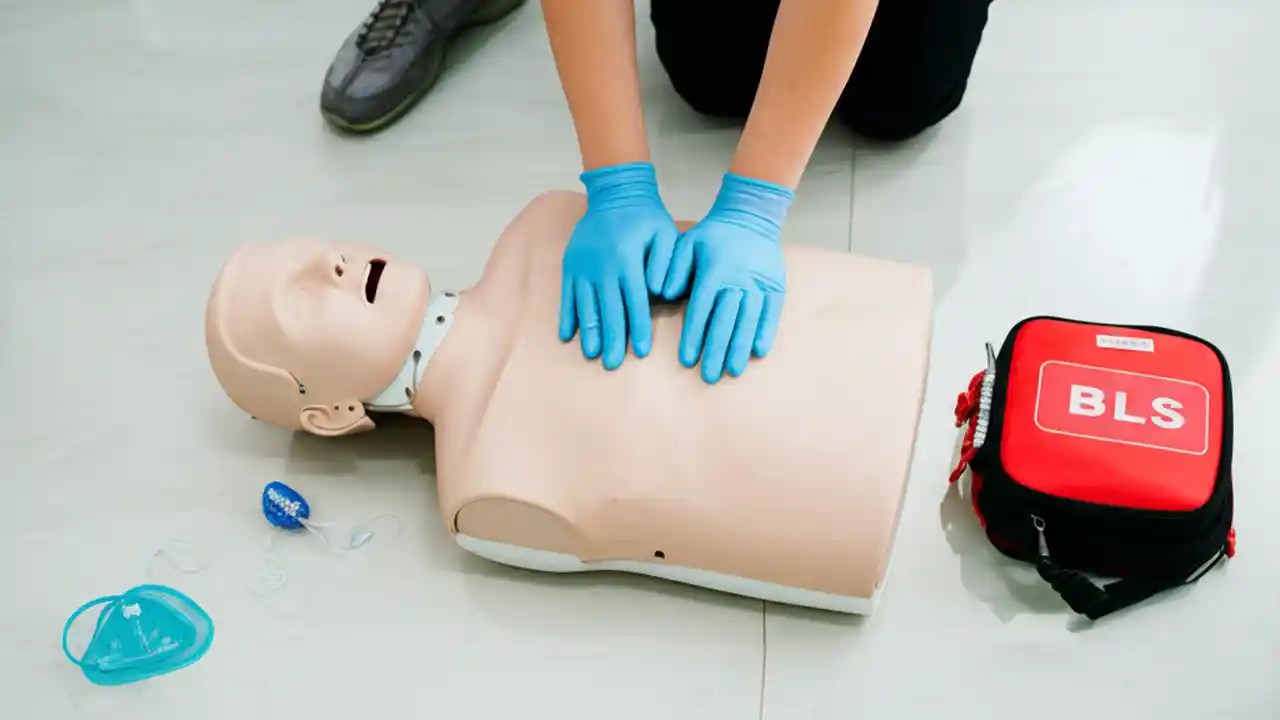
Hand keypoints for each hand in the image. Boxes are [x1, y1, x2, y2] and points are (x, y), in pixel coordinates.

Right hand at [559, 162, 678, 369]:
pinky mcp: (571, 264)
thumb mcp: (665, 234)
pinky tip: (566, 335)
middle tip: (612, 364)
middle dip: (611, 339)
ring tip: (591, 355)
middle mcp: (602, 265)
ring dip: (588, 332)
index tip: (641, 351)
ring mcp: (583, 266)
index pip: (635, 301)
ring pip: (586, 305)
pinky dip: (567, 315)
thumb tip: (663, 292)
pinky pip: (567, 294)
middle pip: (608, 309)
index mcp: (627, 260)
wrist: (615, 193)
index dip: (638, 327)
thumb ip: (665, 263)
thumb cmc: (646, 218)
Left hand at [661, 173, 793, 382]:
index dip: (694, 336)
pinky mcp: (776, 286)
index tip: (687, 360)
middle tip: (709, 376)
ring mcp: (759, 283)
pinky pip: (771, 312)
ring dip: (740, 347)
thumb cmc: (712, 235)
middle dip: (716, 350)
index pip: (701, 310)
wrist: (751, 216)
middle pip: (726, 321)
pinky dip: (766, 331)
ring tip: (733, 370)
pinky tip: (759, 351)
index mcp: (713, 271)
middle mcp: (738, 279)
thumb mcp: (687, 243)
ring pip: (748, 320)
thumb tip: (662, 292)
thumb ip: (673, 268)